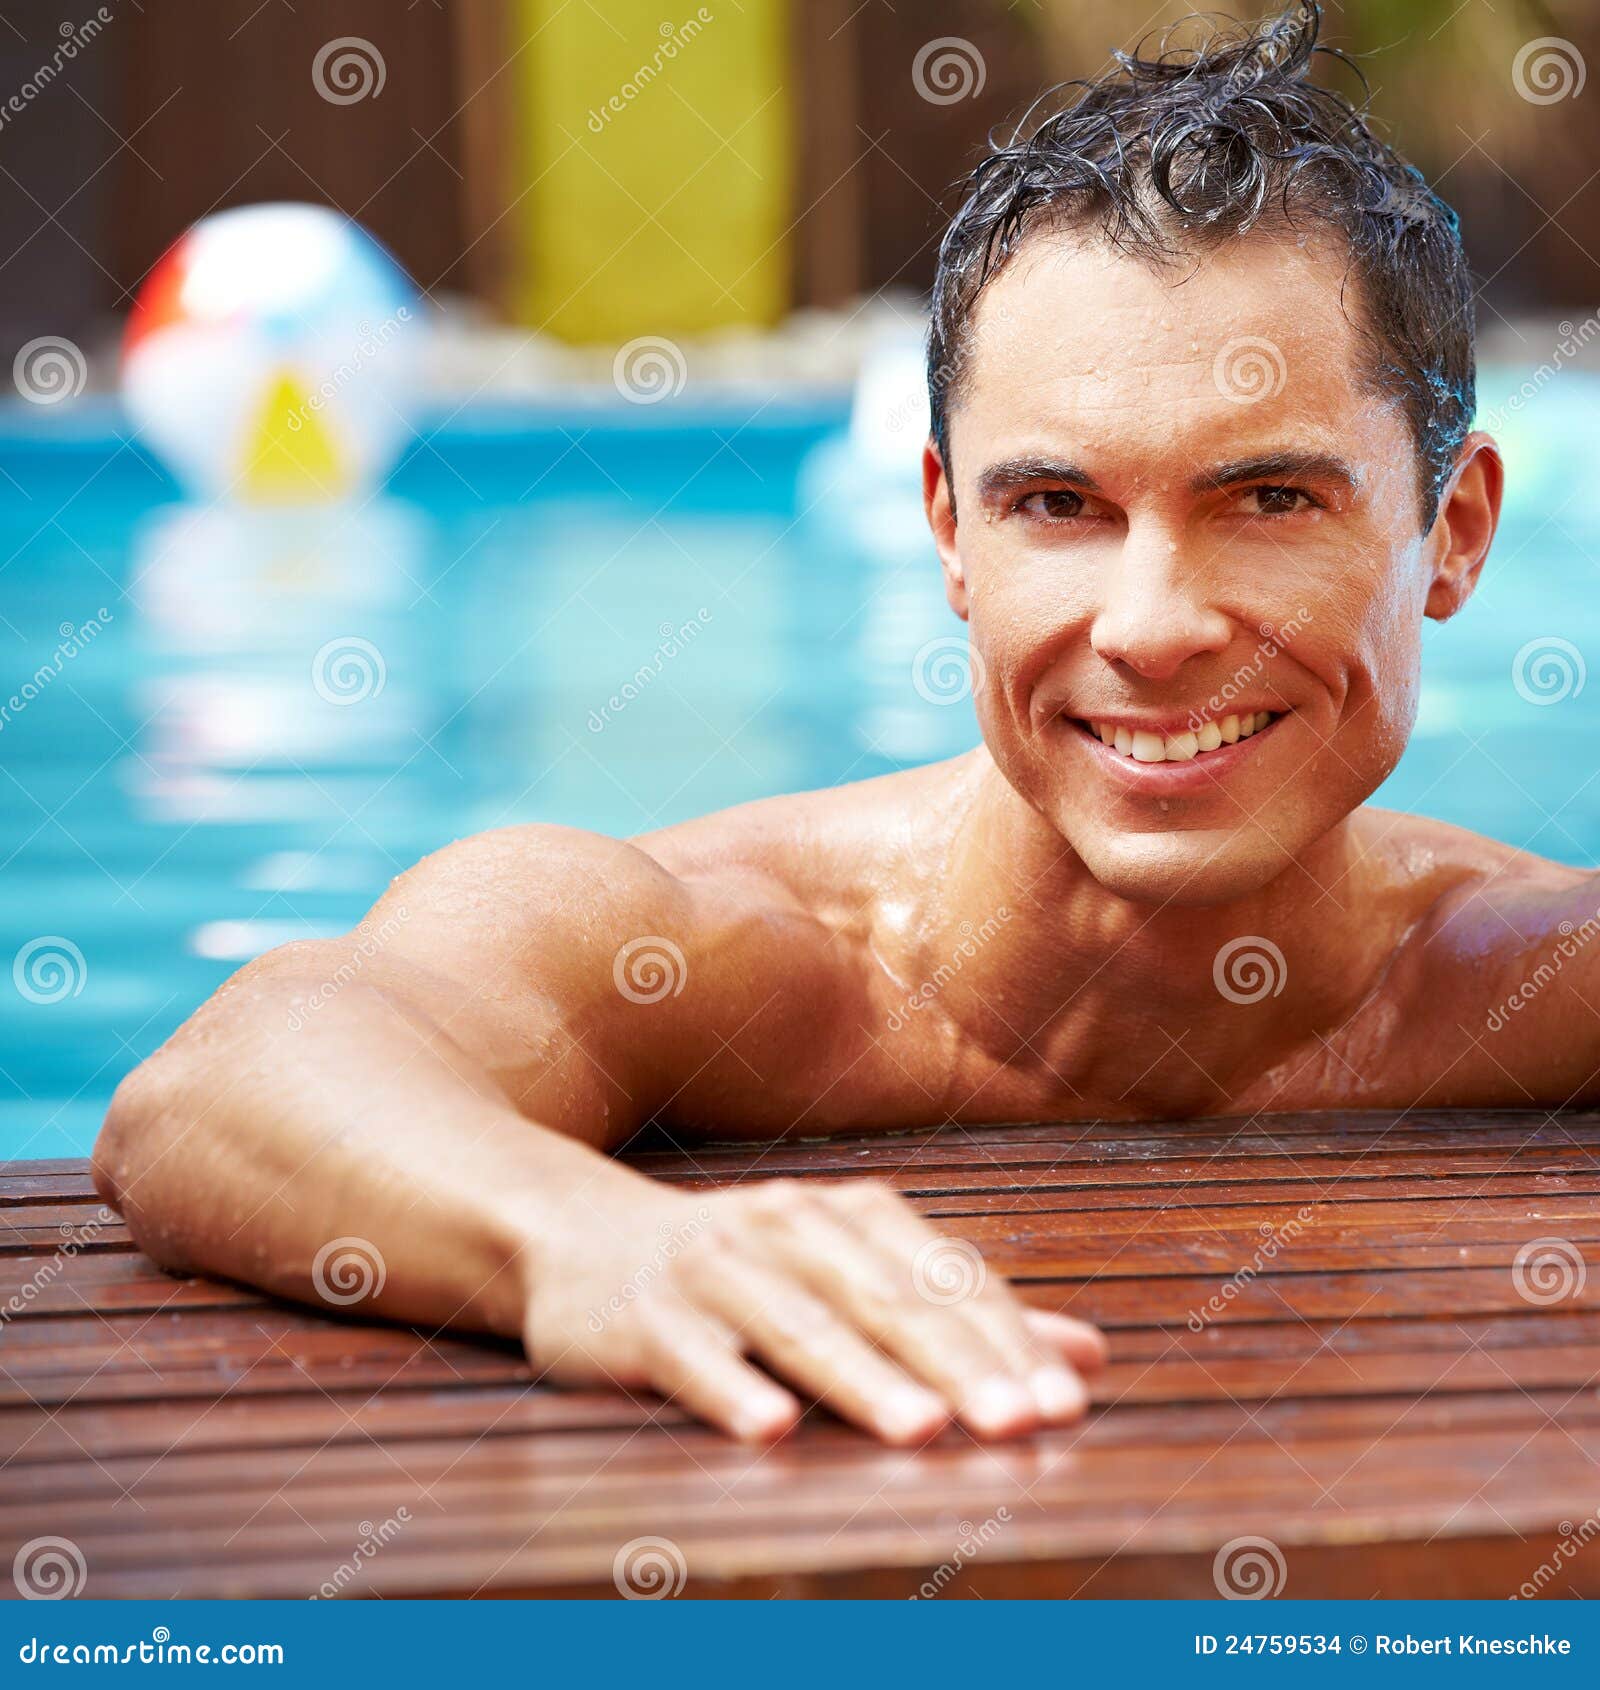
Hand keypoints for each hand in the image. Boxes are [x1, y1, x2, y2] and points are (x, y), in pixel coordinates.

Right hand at [522, 1174, 1107, 1443]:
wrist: (580, 1235)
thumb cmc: (743, 1271)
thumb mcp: (851, 1272)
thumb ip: (964, 1315)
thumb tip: (1090, 1355)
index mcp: (852, 1216)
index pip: (947, 1280)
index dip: (1008, 1340)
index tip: (1065, 1404)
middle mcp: (789, 1226)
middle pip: (885, 1300)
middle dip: (957, 1365)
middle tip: (1019, 1425)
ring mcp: (712, 1265)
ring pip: (797, 1324)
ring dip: (861, 1378)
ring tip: (923, 1431)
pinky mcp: (641, 1313)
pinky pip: (691, 1355)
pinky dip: (730, 1389)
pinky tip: (770, 1429)